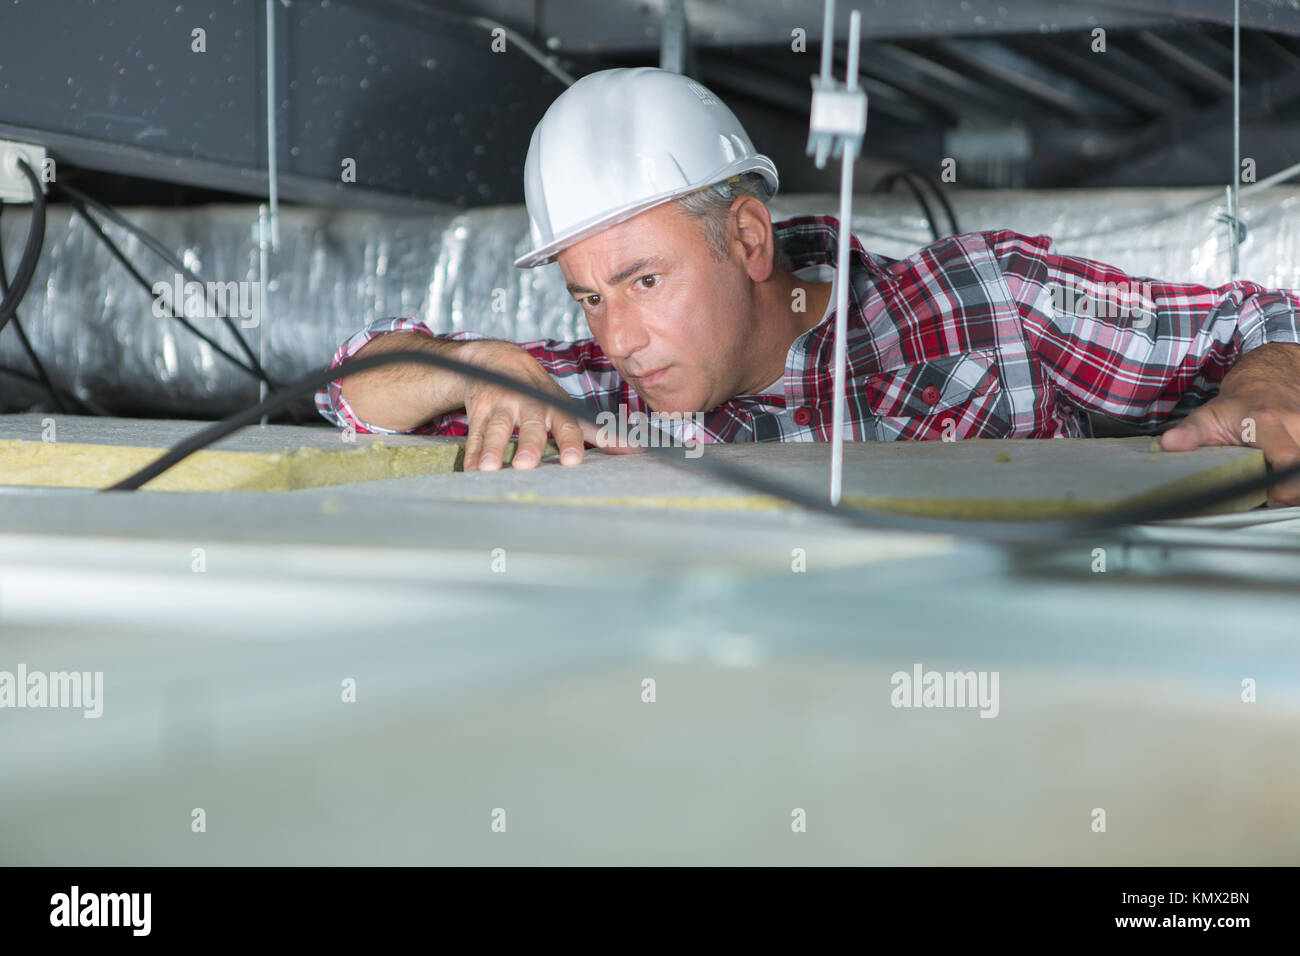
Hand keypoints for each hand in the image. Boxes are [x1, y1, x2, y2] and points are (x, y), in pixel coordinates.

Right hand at [459, 341, 639, 470]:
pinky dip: (473, 452)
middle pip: (530, 426)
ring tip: (489, 470)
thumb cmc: (540, 394)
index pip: (566, 425)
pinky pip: (475, 432)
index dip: (570, 442)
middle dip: (529, 444)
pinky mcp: (479, 408)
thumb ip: (599, 433)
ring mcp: (502, 404)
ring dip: (493, 449)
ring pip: (497, 428)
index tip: (572, 461)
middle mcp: (530, 404)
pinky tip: (471, 470)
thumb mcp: (569, 408)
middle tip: (526, 465)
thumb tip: (637, 450)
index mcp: (555, 407)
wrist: (498, 360)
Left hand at [1159, 342, 1299, 505]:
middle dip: (1287, 490)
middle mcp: (1295, 423)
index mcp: (1266, 421)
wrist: (1266, 383)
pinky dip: (1295, 475)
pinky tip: (1283, 471)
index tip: (1268, 497)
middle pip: (1298, 470)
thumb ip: (1190, 433)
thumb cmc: (1236, 406)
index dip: (1282, 487)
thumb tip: (1169, 444)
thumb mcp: (1207, 417)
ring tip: (1273, 478)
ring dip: (1292, 482)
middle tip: (1268, 494)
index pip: (1286, 457)